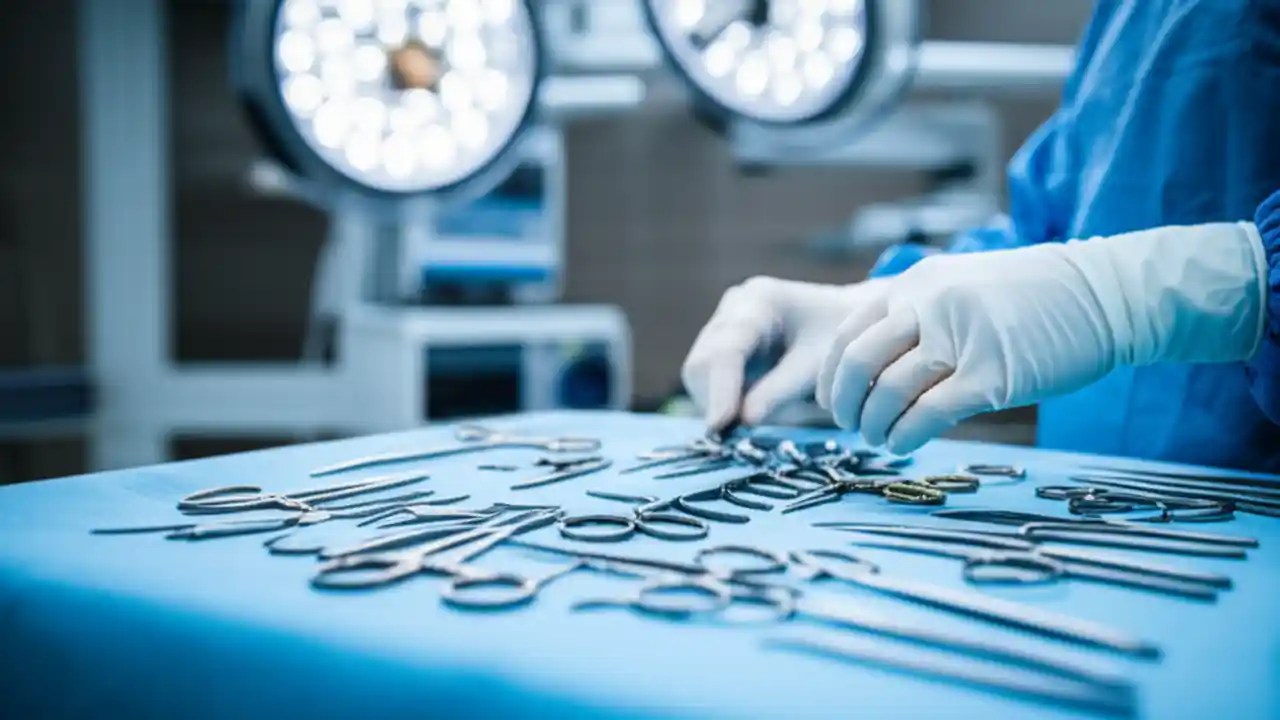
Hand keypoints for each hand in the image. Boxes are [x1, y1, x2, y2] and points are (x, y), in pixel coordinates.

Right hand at [683, 276, 888, 428]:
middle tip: (739, 435)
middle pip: (702, 362)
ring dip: (718, 404)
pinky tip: (748, 411)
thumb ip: (780, 392)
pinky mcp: (724, 345)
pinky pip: (708, 379)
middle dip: (716, 401)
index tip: (720, 426)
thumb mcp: (818, 367)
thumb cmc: (843, 341)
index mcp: (760, 302)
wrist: (854, 322)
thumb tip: (744, 421)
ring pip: (698, 374)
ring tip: (750, 422)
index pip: (727, 349)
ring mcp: (725, 324)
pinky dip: (724, 401)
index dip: (720, 390)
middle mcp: (733, 308)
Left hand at [816, 223, 1266, 453]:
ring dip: (874, 425)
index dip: (832, 375)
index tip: (834, 401)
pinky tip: (903, 445)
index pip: (848, 333)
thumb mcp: (961, 288)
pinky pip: (929, 413)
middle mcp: (929, 305)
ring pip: (890, 391)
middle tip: (849, 426)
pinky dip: (905, 436)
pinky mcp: (992, 375)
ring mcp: (961, 339)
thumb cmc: (1033, 300)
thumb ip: (918, 317)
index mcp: (917, 284)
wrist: (1104, 294)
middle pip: (858, 362)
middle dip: (844, 403)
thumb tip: (874, 367)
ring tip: (879, 439)